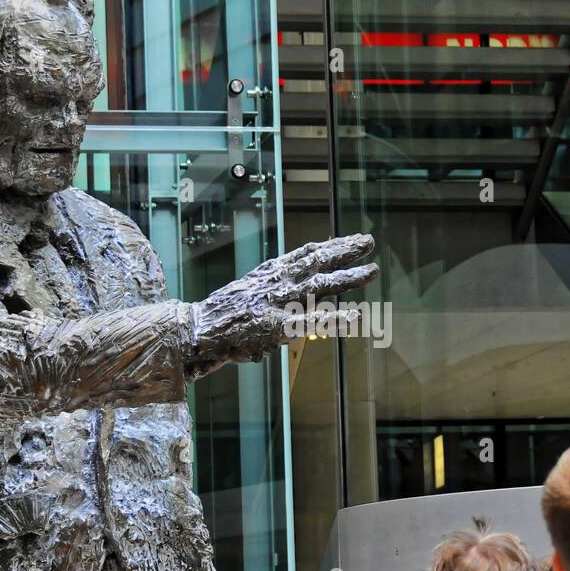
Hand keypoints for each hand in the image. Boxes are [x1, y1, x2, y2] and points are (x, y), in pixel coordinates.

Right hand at [184, 234, 377, 377]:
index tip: (349, 238)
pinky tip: (356, 317)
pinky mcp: (278, 326)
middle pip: (317, 261)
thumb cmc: (220, 318)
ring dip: (349, 277)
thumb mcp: (246, 295)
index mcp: (267, 274)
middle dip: (345, 251)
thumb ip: (270, 291)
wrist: (196, 331)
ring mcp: (277, 302)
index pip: (303, 254)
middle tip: (369, 241)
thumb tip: (289, 290)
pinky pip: (313, 321)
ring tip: (373, 271)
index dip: (329, 245)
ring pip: (321, 285)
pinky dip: (336, 319)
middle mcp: (276, 282)